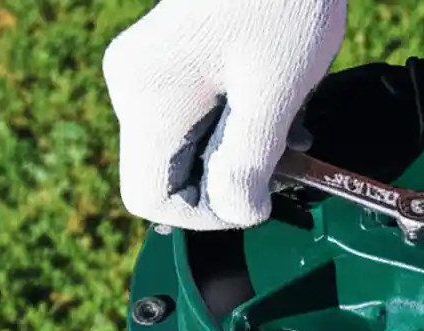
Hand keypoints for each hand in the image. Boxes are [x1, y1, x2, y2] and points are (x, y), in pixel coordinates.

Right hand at [103, 0, 345, 229]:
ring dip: (238, 153)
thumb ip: (250, 162)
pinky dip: (234, 125)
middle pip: (166, 174)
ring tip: (289, 125)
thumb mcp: (275, 93)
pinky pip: (193, 116)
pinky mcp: (169, 59)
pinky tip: (275, 105)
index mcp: (149, 100)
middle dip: (228, 180)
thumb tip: (239, 214)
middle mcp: (134, 87)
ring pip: (183, 148)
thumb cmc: (280, 3)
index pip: (150, 198)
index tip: (258, 197)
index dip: (205, 216)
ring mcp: (147, 71)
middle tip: (286, 160)